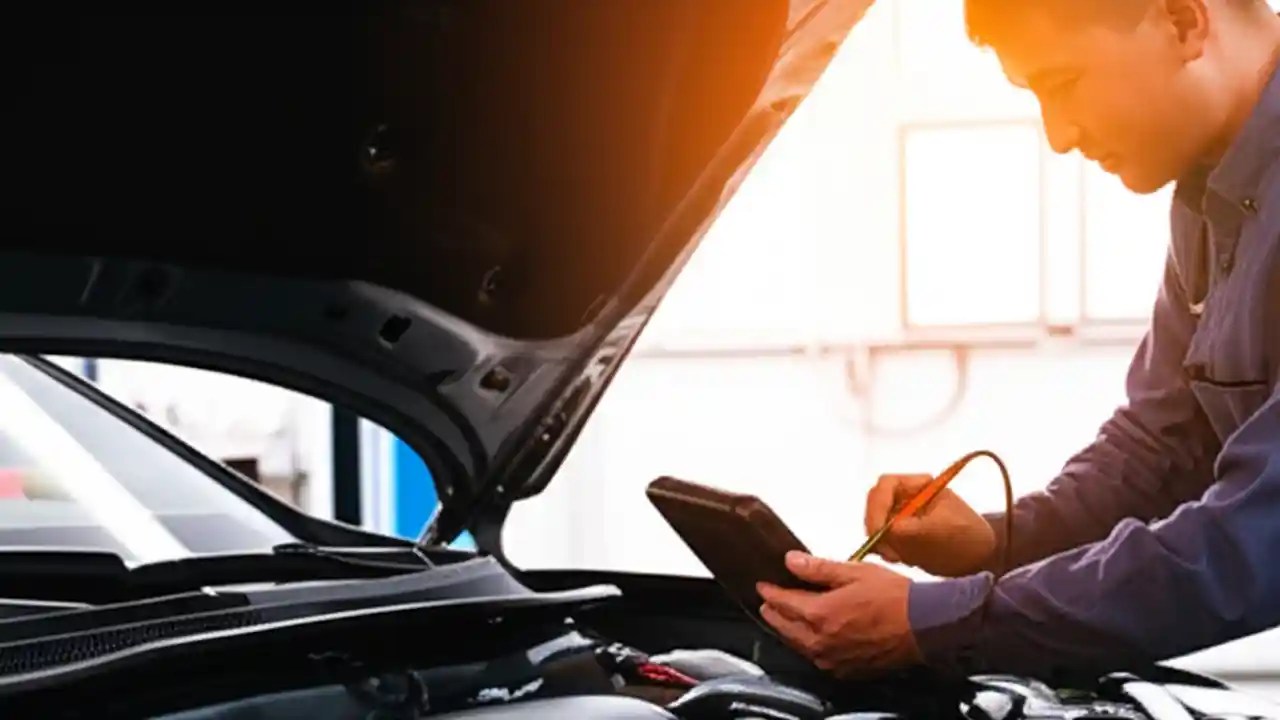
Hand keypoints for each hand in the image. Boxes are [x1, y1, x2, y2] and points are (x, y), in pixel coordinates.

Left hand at [757, 551, 920, 678]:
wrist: (924, 625)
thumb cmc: (894, 596)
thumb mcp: (854, 572)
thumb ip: (818, 569)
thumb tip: (791, 561)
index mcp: (820, 614)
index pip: (783, 603)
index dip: (770, 593)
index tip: (762, 586)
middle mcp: (822, 641)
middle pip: (785, 628)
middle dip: (773, 613)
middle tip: (767, 603)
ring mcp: (833, 659)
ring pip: (799, 646)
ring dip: (788, 631)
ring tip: (783, 619)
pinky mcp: (846, 670)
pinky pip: (817, 659)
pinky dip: (808, 646)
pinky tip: (811, 638)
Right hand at [864, 473, 994, 576]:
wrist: (980, 558)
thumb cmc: (967, 537)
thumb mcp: (941, 530)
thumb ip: (912, 528)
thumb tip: (887, 530)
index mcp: (919, 485)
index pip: (885, 485)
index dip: (876, 506)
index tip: (878, 531)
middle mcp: (906, 496)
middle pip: (875, 504)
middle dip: (877, 527)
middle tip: (887, 549)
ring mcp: (901, 515)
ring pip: (876, 524)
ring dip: (883, 542)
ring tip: (901, 557)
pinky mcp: (900, 534)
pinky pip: (882, 540)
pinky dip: (888, 550)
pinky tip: (902, 558)